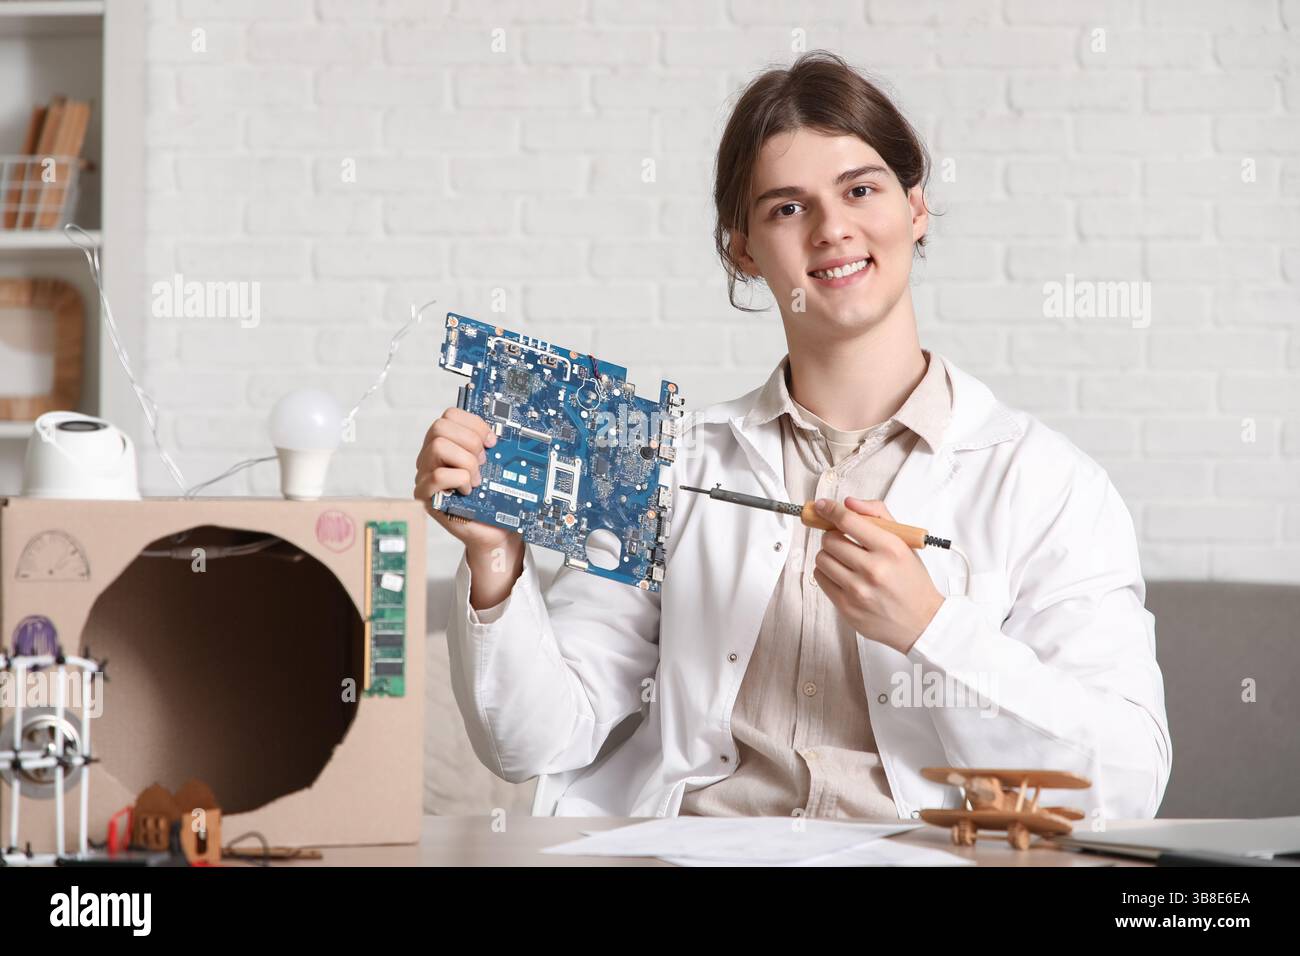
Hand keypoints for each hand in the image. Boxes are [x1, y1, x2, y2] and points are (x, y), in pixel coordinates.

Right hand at [414, 406, 516, 554]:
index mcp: (447, 442)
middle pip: (440, 427)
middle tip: (483, 461)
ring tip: (477, 479)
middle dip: (470, 441)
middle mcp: (431, 456)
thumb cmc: (491, 496)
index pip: (450, 415)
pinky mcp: (424, 496)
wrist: (493, 528)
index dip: (474, 424)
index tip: (492, 441)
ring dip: (466, 462)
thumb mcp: (493, 465)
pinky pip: (438, 476)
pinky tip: (468, 491)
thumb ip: (488, 445)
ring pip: (438, 446)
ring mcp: (425, 475)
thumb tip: (497, 430)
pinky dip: (460, 480)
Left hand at [811, 496, 945, 653]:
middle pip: (830, 540)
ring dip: (829, 555)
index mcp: (891, 549)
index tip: (822, 506)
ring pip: (822, 559)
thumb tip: (848, 503)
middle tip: (843, 541)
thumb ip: (878, 516)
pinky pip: (820, 579)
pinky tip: (842, 575)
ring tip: (844, 560)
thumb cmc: (912, 582)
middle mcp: (874, 569)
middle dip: (833, 536)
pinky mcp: (846, 607)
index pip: (848, 521)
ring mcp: (858, 590)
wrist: (922, 622)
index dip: (830, 510)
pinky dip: (827, 573)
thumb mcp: (905, 543)